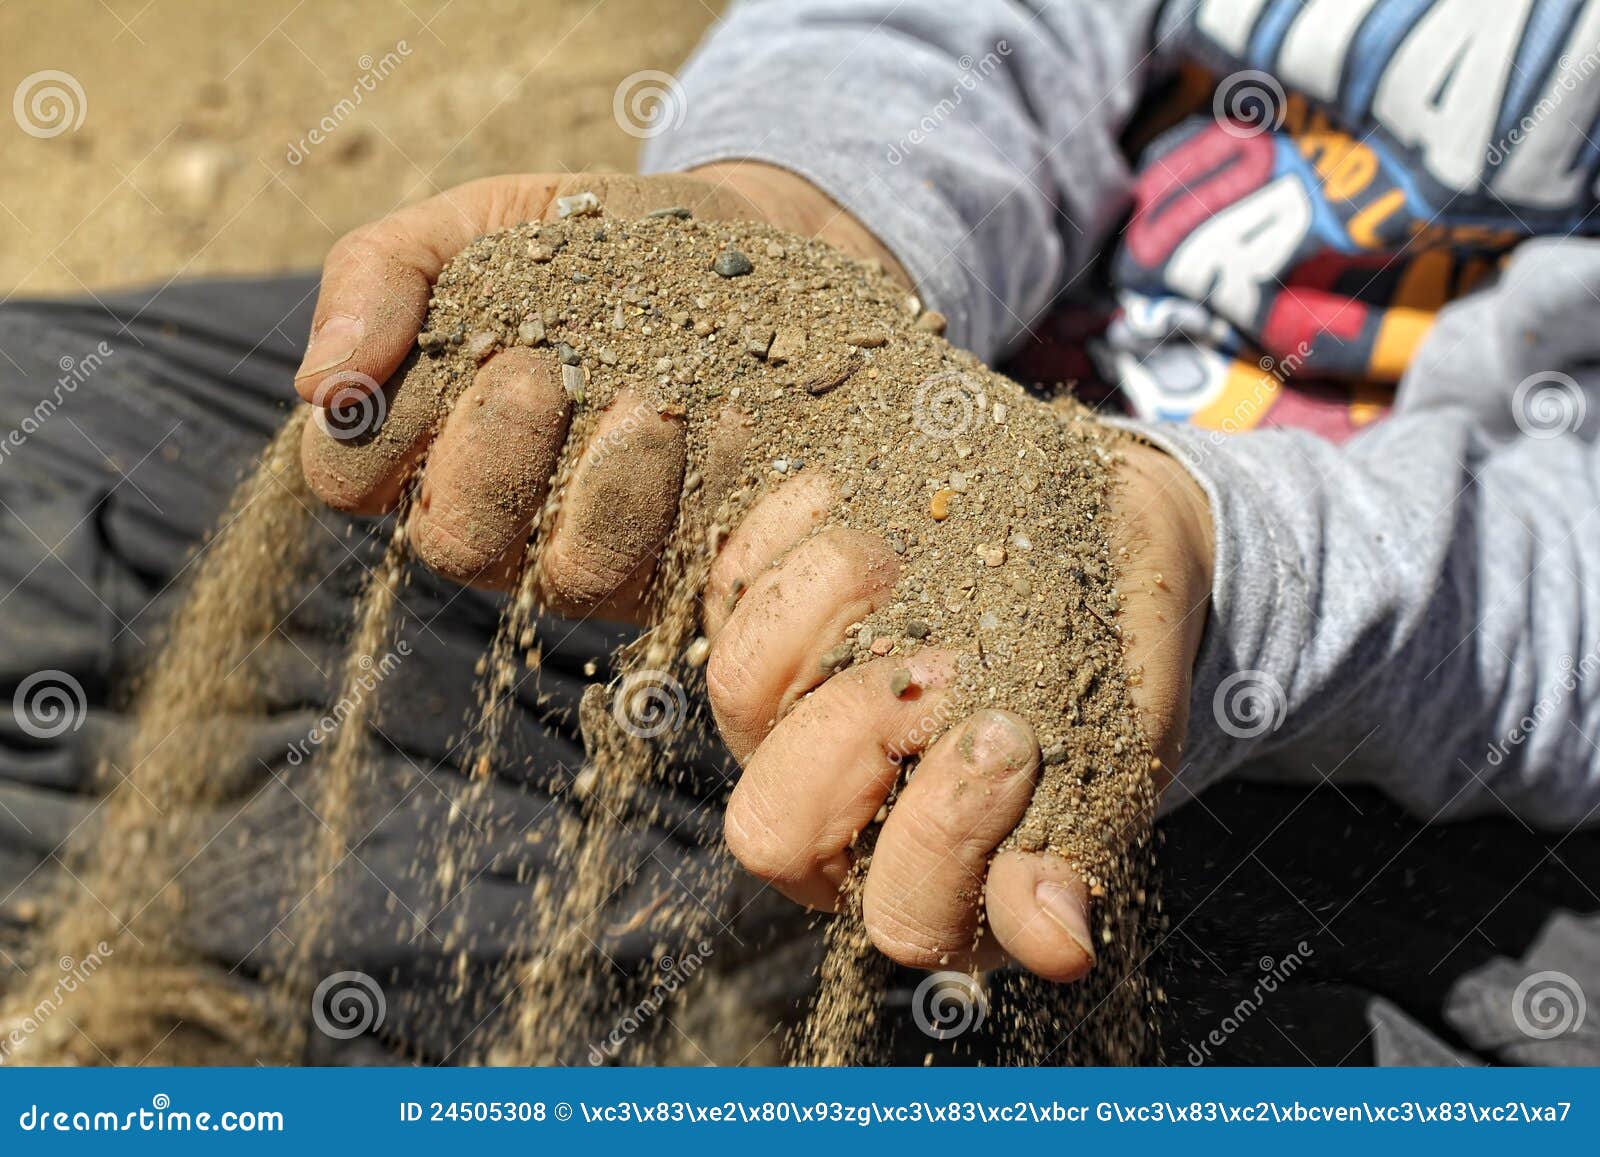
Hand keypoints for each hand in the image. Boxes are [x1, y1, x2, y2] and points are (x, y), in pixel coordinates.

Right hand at [296, 164, 904, 613]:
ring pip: (571, 571)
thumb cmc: (592, 239)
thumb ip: (382, 276)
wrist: (750, 243)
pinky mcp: (688, 566)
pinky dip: (701, 491)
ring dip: (606, 481)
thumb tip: (321, 384)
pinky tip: (724, 423)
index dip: (383, 424)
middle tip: (542, 369)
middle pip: (452, 541)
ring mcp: (594, 550)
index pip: (345, 476)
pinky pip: (681, 566)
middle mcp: (500, 515)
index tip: (454, 348)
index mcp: (424, 439)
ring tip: (651, 401)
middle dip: (495, 448)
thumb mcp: (477, 223)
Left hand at [705, 439, 1211, 981]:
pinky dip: (800, 526)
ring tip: (908, 559)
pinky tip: (870, 505)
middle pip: (775, 826)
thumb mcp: (1114, 746)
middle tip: (952, 654)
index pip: (902, 914)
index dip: (945, 838)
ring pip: (739, 686)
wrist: (1103, 537)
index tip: (1011, 737)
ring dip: (830, 610)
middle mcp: (832, 809)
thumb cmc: (1113, 659)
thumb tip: (1058, 946)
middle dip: (864, 728)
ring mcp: (778, 714)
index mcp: (923, 876)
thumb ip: (1078, 839)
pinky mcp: (751, 614)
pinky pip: (734, 575)